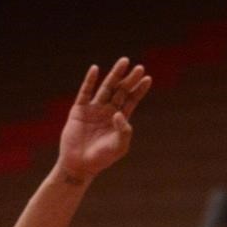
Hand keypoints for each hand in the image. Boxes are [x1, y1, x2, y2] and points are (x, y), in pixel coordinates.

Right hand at [58, 57, 151, 181]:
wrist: (80, 164)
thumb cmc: (102, 158)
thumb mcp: (119, 146)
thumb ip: (124, 131)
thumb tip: (118, 112)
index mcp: (119, 120)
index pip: (132, 100)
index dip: (139, 89)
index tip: (147, 78)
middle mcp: (108, 111)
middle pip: (121, 91)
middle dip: (130, 79)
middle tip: (139, 67)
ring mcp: (94, 109)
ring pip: (106, 88)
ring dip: (115, 75)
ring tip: (124, 62)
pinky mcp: (79, 109)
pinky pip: (85, 92)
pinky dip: (89, 80)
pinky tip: (95, 69)